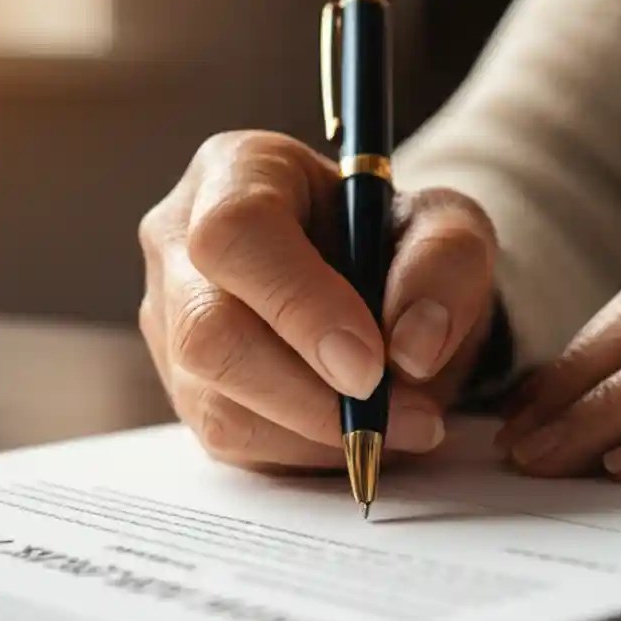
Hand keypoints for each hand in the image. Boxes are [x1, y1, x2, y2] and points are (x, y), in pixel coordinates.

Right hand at [139, 132, 496, 468]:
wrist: (377, 287)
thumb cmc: (397, 242)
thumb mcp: (449, 228)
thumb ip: (444, 265)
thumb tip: (412, 348)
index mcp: (238, 170)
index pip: (237, 234)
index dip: (301, 306)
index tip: (371, 364)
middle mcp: (181, 241)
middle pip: (209, 332)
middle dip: (311, 393)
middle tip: (400, 414)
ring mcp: (170, 320)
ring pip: (217, 401)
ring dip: (319, 431)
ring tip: (399, 421)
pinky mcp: (184, 386)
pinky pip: (230, 439)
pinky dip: (305, 450)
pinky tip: (354, 428)